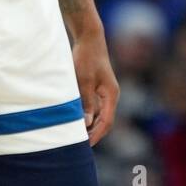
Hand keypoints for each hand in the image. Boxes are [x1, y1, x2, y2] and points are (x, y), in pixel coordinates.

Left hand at [73, 26, 119, 145]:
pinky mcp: (98, 88)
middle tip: (78, 146)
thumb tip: (87, 123)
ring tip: (74, 135)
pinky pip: (94, 107)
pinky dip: (87, 115)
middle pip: (104, 121)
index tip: (85, 146)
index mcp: (111, 95)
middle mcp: (111, 96)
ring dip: (89, 125)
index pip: (106, 121)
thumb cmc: (87, 57)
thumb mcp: (84, 80)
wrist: (89, 39)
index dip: (96, 135)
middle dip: (93, 133)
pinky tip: (75, 120)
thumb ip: (86, 102)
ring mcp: (105, 92)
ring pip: (99, 115)